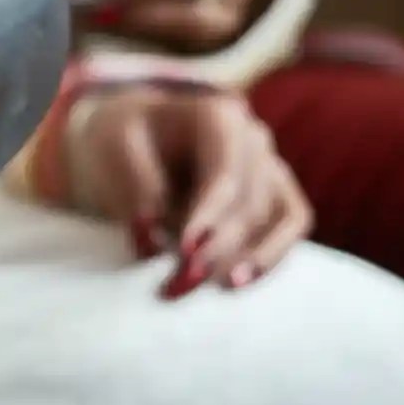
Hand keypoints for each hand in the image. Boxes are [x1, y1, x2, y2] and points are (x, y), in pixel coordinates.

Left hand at [78, 85, 312, 297]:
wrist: (136, 139)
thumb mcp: (112, 147)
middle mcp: (252, 138)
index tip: (184, 250)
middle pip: (250, 202)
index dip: (208, 216)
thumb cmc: (123, 139)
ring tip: (220, 287)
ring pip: (276, 217)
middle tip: (183, 282)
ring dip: (250, 258)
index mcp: (216, 117)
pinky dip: (272, 256)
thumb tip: (150, 238)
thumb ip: (135, 187)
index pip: (223, 174)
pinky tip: (240, 281)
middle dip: (219, 247)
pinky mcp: (276, 194)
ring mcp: (269, 166)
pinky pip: (291, 225)